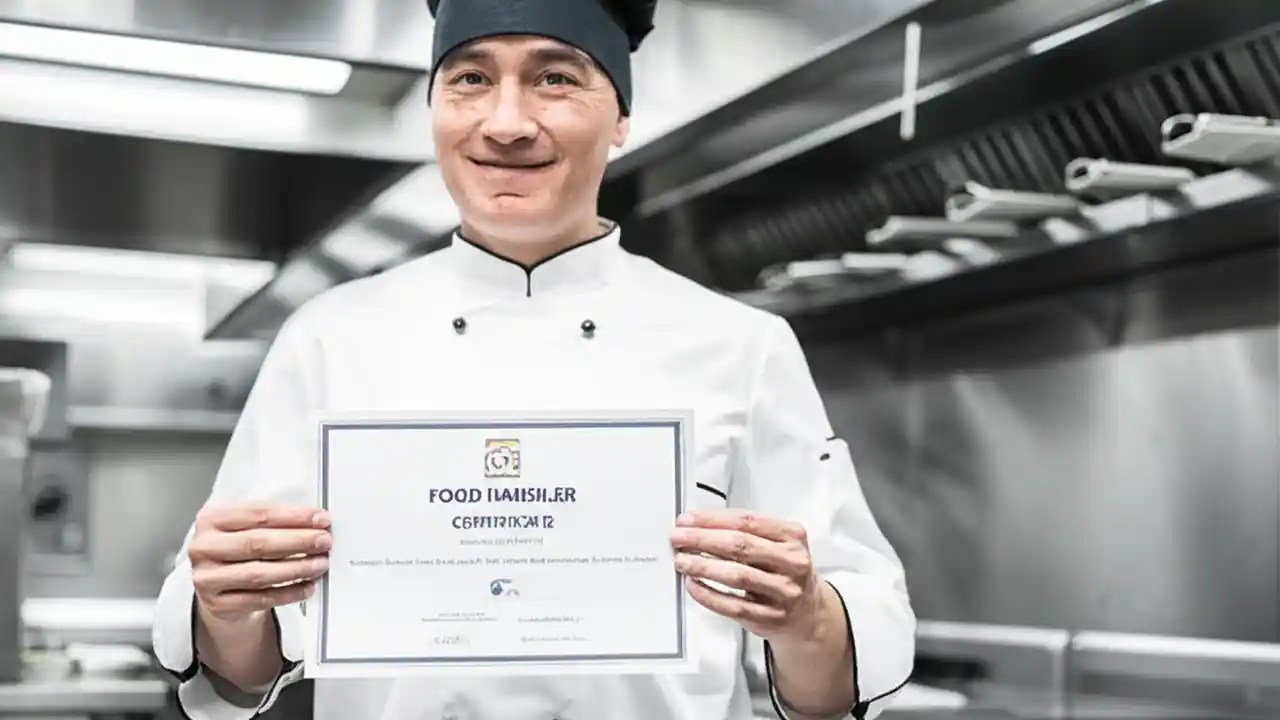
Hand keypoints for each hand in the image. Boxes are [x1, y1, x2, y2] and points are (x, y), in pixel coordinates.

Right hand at [189, 504, 331, 622]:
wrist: (218, 586)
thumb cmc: (239, 550)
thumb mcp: (248, 527)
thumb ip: (276, 522)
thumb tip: (316, 523)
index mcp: (211, 519)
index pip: (258, 514)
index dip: (293, 516)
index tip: (320, 519)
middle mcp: (204, 548)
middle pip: (257, 543)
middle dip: (298, 541)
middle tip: (324, 541)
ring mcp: (208, 578)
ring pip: (259, 574)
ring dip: (297, 568)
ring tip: (320, 564)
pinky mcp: (218, 605)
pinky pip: (261, 599)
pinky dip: (289, 592)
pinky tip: (307, 586)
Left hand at [669, 509, 826, 641]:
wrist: (807, 612)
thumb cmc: (784, 571)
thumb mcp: (777, 544)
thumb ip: (745, 531)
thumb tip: (699, 525)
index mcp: (792, 536)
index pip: (746, 521)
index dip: (712, 519)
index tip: (687, 520)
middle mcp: (792, 563)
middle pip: (740, 546)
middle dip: (702, 539)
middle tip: (678, 538)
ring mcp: (783, 591)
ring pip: (737, 576)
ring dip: (703, 566)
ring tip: (682, 561)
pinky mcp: (770, 617)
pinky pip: (733, 606)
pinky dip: (708, 595)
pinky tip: (693, 586)